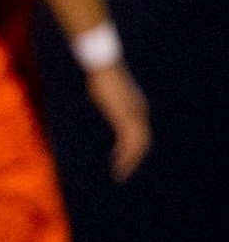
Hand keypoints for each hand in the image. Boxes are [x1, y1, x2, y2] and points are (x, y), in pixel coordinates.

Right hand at [85, 63, 150, 180]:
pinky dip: (125, 157)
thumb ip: (106, 100)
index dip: (134, 146)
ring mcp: (135, 116)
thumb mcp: (105, 91)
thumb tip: (98, 99)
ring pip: (138, 146)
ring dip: (130, 161)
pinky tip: (118, 166)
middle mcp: (140, 112)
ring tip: (121, 174)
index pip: (140, 132)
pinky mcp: (126, 119)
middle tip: (124, 171)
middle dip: (134, 157)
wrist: (104, 67)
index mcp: (137, 107)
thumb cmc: (100, 75)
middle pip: (143, 141)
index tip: (123, 156)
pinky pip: (129, 144)